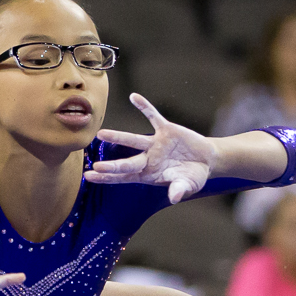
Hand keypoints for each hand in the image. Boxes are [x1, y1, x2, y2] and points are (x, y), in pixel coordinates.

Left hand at [88, 93, 215, 203]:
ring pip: (133, 140)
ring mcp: (155, 144)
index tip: (90, 176)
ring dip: (118, 137)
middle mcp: (148, 159)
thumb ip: (179, 190)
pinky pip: (153, 116)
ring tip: (101, 133)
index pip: (124, 177)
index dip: (108, 178)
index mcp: (149, 174)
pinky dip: (145, 107)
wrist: (206, 160)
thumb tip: (174, 197)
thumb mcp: (188, 185)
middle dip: (112, 165)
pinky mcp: (166, 130)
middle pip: (127, 163)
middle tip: (95, 165)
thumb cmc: (192, 176)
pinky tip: (134, 97)